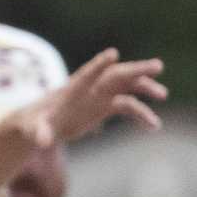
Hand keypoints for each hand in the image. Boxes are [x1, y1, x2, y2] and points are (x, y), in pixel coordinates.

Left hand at [15, 48, 166, 146]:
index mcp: (72, 89)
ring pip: (128, 87)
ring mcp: (101, 96)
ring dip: (145, 88)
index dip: (98, 65)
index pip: (87, 74)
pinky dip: (142, 115)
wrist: (41, 125)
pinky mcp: (106, 107)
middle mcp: (90, 88)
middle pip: (116, 74)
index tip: (112, 53)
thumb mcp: (35, 129)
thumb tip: (44, 142)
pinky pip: (129, 107)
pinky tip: (154, 126)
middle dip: (136, 69)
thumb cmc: (34, 124)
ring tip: (163, 95)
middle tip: (158, 66)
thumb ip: (40, 133)